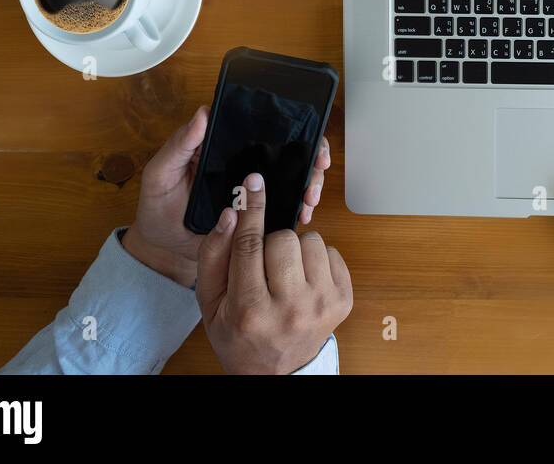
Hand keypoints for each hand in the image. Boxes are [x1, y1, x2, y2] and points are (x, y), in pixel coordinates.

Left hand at [121, 106, 332, 287]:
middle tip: (320, 166)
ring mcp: (255, 192)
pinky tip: (302, 215)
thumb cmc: (158, 207)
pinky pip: (284, 208)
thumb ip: (179, 146)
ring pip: (294, 180)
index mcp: (227, 149)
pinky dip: (299, 209)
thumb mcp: (161, 174)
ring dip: (310, 184)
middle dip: (312, 158)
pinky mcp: (258, 216)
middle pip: (290, 153)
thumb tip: (203, 113)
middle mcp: (246, 166)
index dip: (293, 129)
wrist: (163, 250)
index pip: (265, 130)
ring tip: (309, 199)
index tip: (309, 138)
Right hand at [197, 173, 353, 373]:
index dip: (251, 207)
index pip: (250, 244)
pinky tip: (304, 280)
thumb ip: (214, 255)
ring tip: (286, 273)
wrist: (274, 371)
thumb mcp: (210, 303)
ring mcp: (321, 305)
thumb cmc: (239, 334)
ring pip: (312, 241)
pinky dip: (317, 260)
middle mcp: (289, 308)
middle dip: (271, 242)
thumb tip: (232, 214)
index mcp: (250, 309)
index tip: (254, 182)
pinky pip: (333, 252)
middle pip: (283, 238)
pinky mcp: (343, 301)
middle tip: (265, 264)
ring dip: (296, 250)